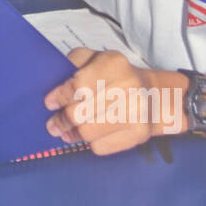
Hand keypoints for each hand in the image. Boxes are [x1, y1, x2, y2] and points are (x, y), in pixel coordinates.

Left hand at [43, 49, 181, 155]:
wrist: (155, 96)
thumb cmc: (118, 77)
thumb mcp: (98, 58)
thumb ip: (75, 62)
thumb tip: (56, 83)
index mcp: (114, 63)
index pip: (77, 85)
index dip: (59, 97)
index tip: (50, 104)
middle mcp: (127, 86)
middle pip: (80, 112)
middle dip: (62, 120)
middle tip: (54, 124)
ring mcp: (135, 112)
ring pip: (88, 132)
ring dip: (72, 134)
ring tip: (66, 132)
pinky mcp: (138, 134)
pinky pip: (101, 146)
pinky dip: (90, 143)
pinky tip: (87, 137)